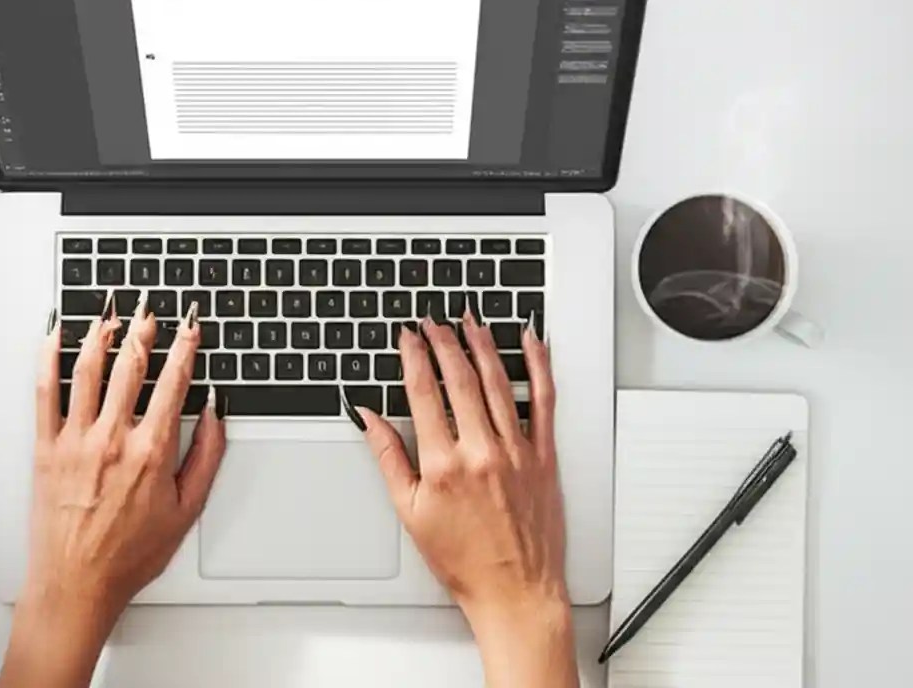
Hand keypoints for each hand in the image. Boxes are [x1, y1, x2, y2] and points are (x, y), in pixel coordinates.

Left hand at [0, 298, 225, 687]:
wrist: (77, 583)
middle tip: (150, 310)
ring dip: (101, 333)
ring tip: (111, 313)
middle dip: (144, 330)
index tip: (191, 327)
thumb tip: (215, 416)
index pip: (173, 383)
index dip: (186, 347)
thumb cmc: (129, 555)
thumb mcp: (187, 510)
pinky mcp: (45, 447)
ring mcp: (75, 440)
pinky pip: (44, 391)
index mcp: (151, 451)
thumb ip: (207, 457)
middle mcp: (112, 438)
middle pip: (130, 366)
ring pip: (87, 369)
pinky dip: (48, 357)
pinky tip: (54, 336)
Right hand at [352, 311, 575, 687]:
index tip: (407, 336)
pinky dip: (538, 367)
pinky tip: (530, 342)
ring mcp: (517, 451)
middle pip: (460, 379)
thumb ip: (388, 458)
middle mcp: (481, 452)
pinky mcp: (544, 456)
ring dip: (482, 344)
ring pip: (498, 382)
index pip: (423, 394)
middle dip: (444, 342)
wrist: (515, 592)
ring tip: (470, 320)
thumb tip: (368, 418)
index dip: (413, 357)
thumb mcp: (409, 512)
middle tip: (434, 320)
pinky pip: (544, 401)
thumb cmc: (463, 561)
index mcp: (443, 465)